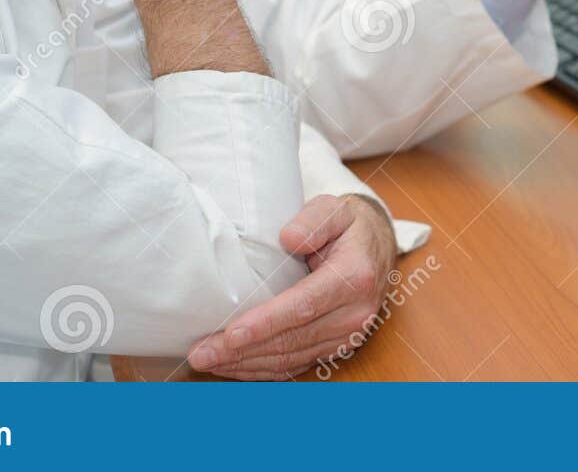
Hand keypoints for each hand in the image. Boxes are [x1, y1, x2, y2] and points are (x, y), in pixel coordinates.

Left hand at [187, 194, 399, 380]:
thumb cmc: (349, 225)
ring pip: (290, 358)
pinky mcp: (336, 347)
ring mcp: (347, 335)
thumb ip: (313, 219)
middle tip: (200, 353)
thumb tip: (288, 239)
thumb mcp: (335, 207)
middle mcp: (354, 313)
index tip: (230, 334)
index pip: (303, 306)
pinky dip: (262, 369)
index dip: (265, 323)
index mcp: (354, 277)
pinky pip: (296, 364)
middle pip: (291, 339)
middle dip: (242, 350)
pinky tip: (234, 366)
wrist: (376, 245)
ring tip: (208, 361)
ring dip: (246, 364)